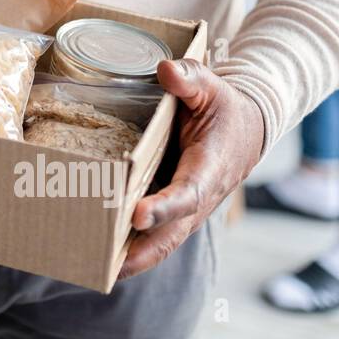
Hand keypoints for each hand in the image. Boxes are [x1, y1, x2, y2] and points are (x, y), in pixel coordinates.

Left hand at [117, 58, 263, 279]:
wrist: (247, 130)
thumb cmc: (224, 108)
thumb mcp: (212, 85)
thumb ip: (190, 78)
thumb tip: (166, 71)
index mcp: (208, 167)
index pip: (187, 193)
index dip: (163, 206)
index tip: (136, 214)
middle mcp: (198, 198)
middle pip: (170, 234)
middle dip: (140, 252)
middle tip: (106, 265)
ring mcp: (186, 211)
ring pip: (161, 242)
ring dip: (131, 258)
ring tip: (92, 268)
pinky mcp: (174, 212)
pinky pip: (154, 236)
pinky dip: (130, 249)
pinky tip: (97, 255)